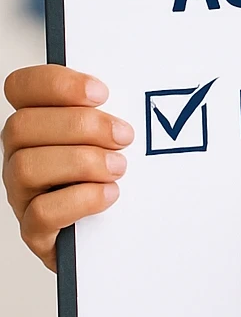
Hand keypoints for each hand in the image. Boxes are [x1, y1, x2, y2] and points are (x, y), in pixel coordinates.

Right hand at [2, 66, 132, 270]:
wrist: (121, 230)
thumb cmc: (117, 172)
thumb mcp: (116, 132)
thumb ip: (116, 107)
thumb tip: (145, 90)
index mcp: (37, 122)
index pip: (20, 88)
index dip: (56, 84)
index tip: (101, 93)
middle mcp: (20, 155)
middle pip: (21, 126)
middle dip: (81, 126)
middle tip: (124, 136)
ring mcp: (23, 194)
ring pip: (26, 167)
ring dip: (82, 162)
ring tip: (119, 168)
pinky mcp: (35, 231)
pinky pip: (40, 213)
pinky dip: (80, 199)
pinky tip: (109, 194)